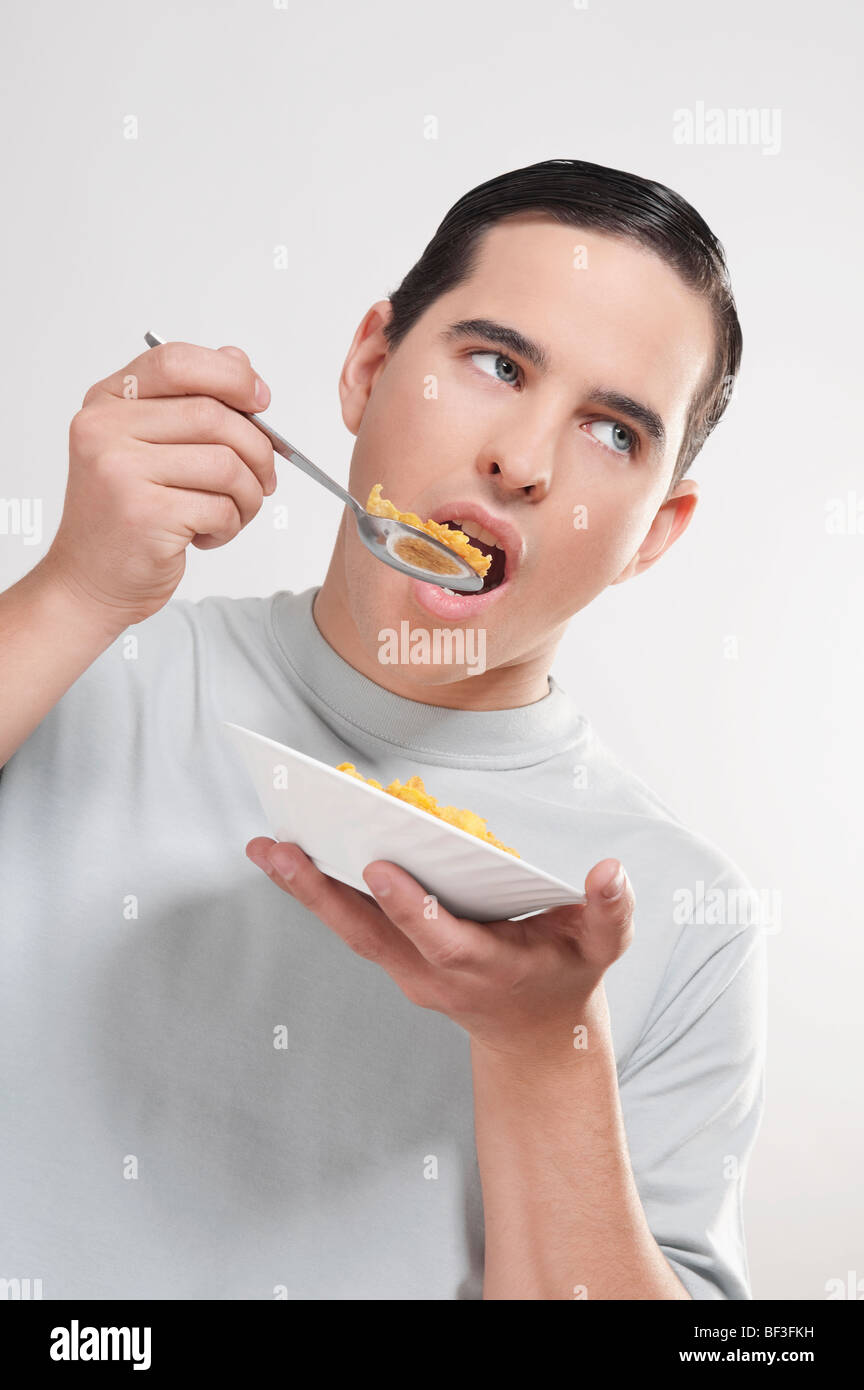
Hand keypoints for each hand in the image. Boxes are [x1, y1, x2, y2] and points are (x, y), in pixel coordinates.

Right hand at [46, 341, 275, 627]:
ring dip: (248, 495)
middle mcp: (105, 430)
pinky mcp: (145, 515)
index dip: (231, 376)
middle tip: (263, 479)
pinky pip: (221, 508)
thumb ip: (188, 403)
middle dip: (258, 450)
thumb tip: (238, 360)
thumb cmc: (126, 516)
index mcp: (107, 402)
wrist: (89, 581)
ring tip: (233, 513)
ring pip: (226, 465)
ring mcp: (121, 471)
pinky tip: (206, 534)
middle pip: (214, 416)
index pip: (177, 362)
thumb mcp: (148, 448)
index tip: (261, 402)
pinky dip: (230, 526)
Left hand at [245, 838, 634, 1062]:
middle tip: (281, 849)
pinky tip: (286, 854)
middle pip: (371, 934)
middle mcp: (435, 973)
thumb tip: (612, 870)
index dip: (411, 907)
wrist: (535, 1035)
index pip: (442, 939)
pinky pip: (348, 923)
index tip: (380, 866)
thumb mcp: (601, 946)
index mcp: (485, 966)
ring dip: (305, 890)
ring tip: (265, 845)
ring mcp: (407, 970)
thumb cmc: (567, 974)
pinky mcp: (393, 957)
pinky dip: (315, 891)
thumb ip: (610, 910)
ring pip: (349, 930)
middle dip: (323, 894)